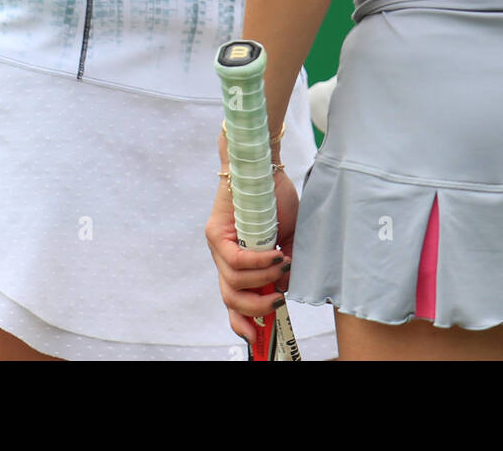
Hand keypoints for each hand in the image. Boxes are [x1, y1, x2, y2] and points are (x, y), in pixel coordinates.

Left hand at [205, 165, 299, 346]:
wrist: (264, 164)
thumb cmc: (276, 198)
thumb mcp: (287, 236)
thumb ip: (284, 263)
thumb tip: (286, 290)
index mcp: (237, 261)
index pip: (232, 299)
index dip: (241, 322)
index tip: (256, 337)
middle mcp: (222, 255)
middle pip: (230, 298)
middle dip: (256, 308)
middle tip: (279, 300)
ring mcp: (216, 244)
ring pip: (232, 282)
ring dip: (262, 281)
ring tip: (282, 266)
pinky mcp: (215, 231)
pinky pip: (235, 260)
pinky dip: (258, 263)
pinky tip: (276, 255)